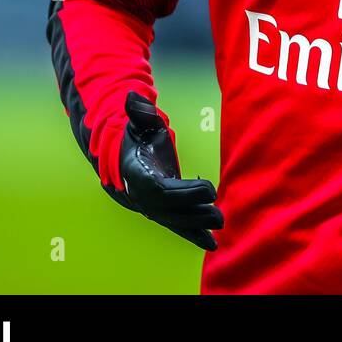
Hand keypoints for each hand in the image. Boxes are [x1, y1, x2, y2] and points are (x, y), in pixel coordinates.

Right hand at [108, 91, 223, 250]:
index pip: (158, 188)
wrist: (121, 149)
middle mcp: (138, 193)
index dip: (183, 191)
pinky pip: (175, 223)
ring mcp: (148, 203)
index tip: (209, 188)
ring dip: (196, 226)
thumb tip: (132, 98)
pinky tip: (211, 244)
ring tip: (219, 229)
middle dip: (193, 213)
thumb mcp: (138, 119)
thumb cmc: (135, 132)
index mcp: (134, 172)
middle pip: (167, 209)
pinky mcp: (159, 207)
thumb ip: (139, 112)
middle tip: (219, 216)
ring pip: (172, 219)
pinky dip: (192, 234)